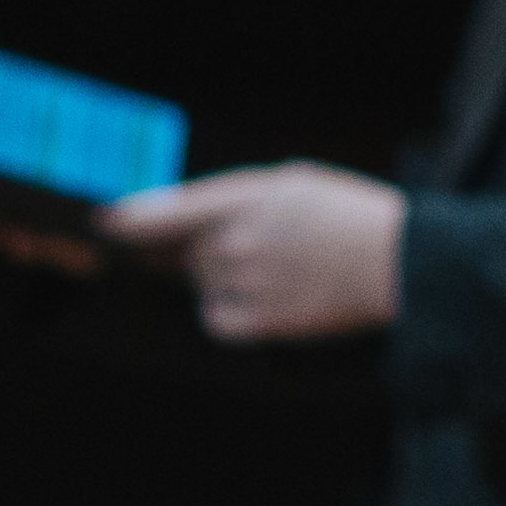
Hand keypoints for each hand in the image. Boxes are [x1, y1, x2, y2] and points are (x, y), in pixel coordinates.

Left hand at [92, 162, 407, 342]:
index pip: (170, 211)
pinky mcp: (263, 322)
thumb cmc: (352, 217)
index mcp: (248, 198)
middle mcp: (240, 239)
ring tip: (277, 271)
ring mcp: (250, 282)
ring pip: (204, 283)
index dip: (132, 218)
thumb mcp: (296, 184)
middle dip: (206, 251)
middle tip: (256, 249)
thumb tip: (193, 223)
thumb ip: (240, 199)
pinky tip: (262, 302)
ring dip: (224, 278)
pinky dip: (228, 312)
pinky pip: (217, 319)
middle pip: (188, 253)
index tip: (104, 222)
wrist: (402, 262)